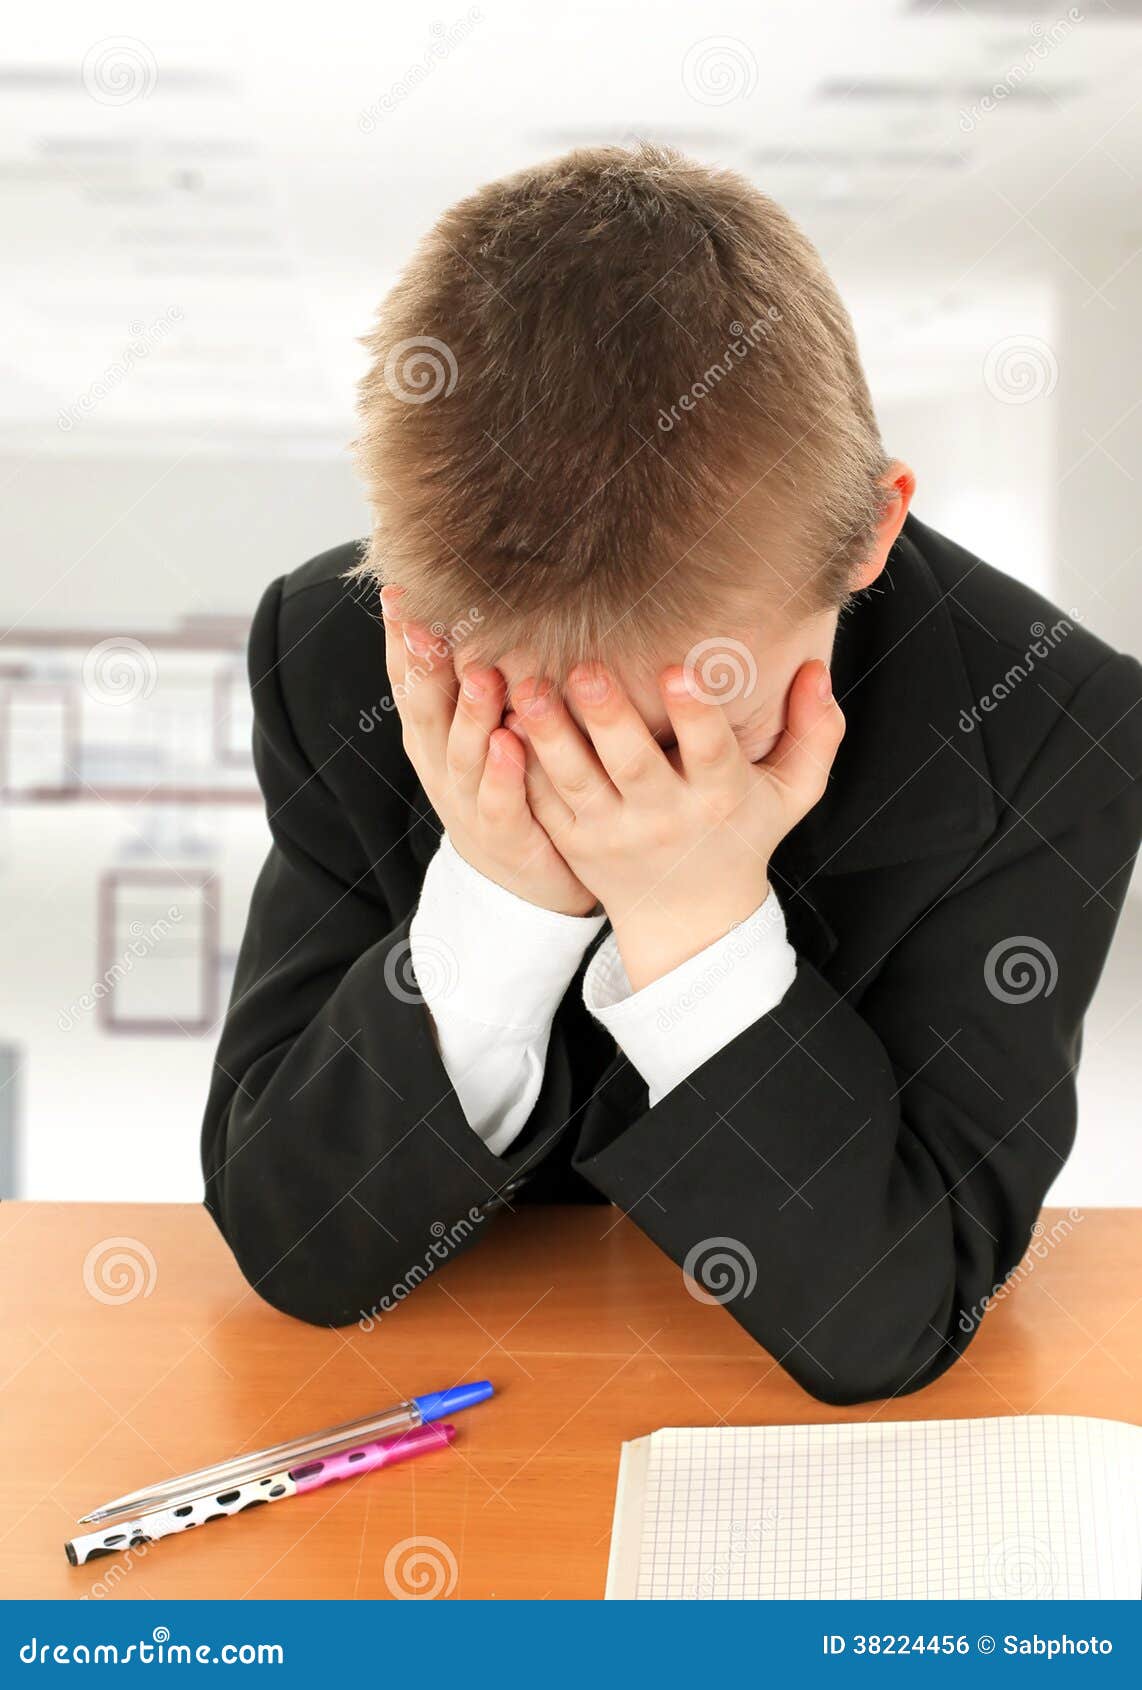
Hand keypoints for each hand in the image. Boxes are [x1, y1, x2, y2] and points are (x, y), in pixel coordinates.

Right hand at [380, 588, 597, 915]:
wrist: (524, 880)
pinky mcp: (503, 837)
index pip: (408, 678)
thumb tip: (479, 599)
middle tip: (421, 620)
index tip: (397, 589)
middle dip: (422, 666)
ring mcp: (467, 803)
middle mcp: (440, 764)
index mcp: (430, 734)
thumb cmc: (509, 786)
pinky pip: (500, 803)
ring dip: (468, 714)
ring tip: (479, 676)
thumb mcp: (479, 729)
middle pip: (424, 709)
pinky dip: (502, 775)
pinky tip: (510, 745)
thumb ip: (473, 674)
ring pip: (462, 753)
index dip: (399, 637)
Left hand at [510, 658, 844, 989]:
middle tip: (583, 667)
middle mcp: (664, 817)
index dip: (695, 713)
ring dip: (547, 734)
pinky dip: (519, 764)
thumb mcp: (792, 794)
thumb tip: (816, 669)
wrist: (689, 918)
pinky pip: (541, 800)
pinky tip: (499, 721)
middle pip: (632, 764)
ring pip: (574, 780)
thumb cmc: (743, 835)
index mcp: (719, 797)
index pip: (710, 752)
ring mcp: (611, 833)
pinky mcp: (572, 842)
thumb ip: (816, 734)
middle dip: (607, 715)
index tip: (677, 671)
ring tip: (525, 688)